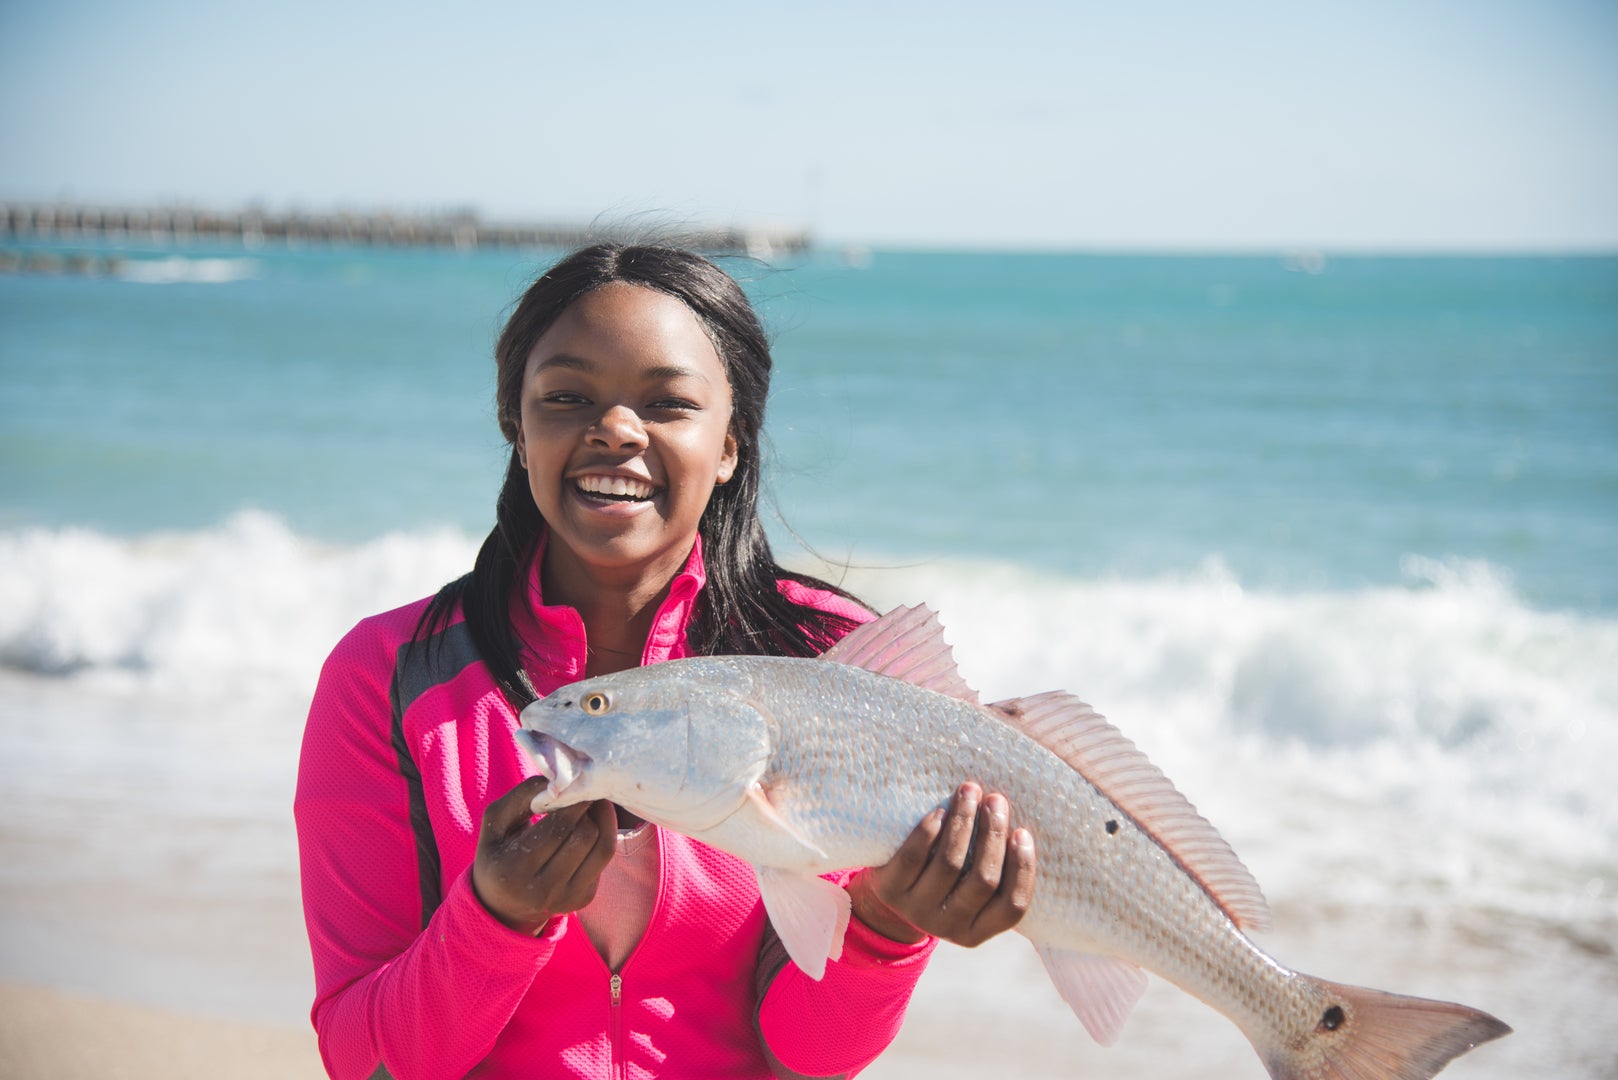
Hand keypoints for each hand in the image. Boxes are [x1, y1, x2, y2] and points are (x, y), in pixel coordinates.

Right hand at [470, 776, 617, 934]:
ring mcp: (566, 899)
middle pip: (586, 835)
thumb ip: (523, 795)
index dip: (573, 799)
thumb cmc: (499, 852)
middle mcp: (542, 890)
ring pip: (603, 847)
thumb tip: (560, 780)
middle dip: (589, 808)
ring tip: (592, 805)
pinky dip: (602, 836)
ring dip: (602, 819)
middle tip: (584, 792)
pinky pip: (604, 859)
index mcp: (514, 870)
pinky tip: (590, 826)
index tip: (573, 783)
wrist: (503, 904)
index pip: (560, 826)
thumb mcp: (496, 821)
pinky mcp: (584, 899)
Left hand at [848, 782, 1035, 946]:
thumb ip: (998, 867)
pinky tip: (940, 811)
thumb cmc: (947, 877)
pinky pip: (913, 858)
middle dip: (993, 835)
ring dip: (964, 822)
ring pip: (950, 864)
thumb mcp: (971, 885)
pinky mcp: (890, 892)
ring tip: (969, 791)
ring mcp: (917, 911)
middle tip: (997, 800)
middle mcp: (949, 927)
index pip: (1012, 907)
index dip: (1022, 869)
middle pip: (983, 880)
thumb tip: (1030, 817)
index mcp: (978, 932)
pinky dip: (929, 831)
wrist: (891, 889)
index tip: (1023, 832)